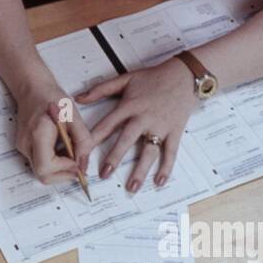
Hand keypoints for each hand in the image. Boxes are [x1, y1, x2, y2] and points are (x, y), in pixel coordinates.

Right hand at [13, 80, 94, 184]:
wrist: (33, 88)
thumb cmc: (52, 98)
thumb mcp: (73, 116)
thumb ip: (82, 140)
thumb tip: (83, 163)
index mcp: (37, 134)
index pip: (46, 167)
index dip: (65, 169)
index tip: (78, 161)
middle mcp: (26, 144)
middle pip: (43, 175)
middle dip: (63, 174)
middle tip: (79, 164)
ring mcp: (22, 147)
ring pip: (42, 172)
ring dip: (60, 169)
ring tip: (71, 153)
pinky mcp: (24, 147)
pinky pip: (40, 163)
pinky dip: (54, 163)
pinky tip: (63, 150)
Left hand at [77, 58, 198, 191]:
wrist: (184, 75)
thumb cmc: (153, 77)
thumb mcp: (125, 78)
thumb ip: (101, 89)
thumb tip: (78, 97)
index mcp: (129, 105)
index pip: (107, 124)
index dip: (94, 139)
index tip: (83, 153)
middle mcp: (144, 118)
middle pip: (127, 140)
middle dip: (115, 157)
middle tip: (104, 174)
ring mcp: (160, 126)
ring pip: (149, 151)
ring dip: (140, 170)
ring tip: (131, 187)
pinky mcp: (175, 132)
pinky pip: (171, 152)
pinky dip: (166, 168)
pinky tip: (159, 182)